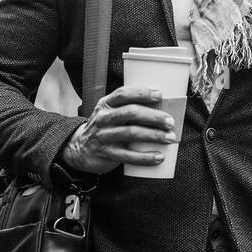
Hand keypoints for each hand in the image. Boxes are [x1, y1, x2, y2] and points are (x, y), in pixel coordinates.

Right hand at [59, 86, 177, 174]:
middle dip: (153, 116)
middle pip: (130, 113)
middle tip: (170, 122)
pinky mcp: (105, 153)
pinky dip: (145, 157)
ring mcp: (103, 136)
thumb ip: (131, 109)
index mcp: (106, 104)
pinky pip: (128, 155)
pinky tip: (159, 157)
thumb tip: (166, 108)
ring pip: (131, 133)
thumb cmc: (107, 128)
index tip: (160, 95)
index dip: (142, 93)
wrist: (80, 149)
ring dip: (153, 135)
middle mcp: (103, 118)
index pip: (123, 94)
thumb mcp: (112, 114)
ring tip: (170, 138)